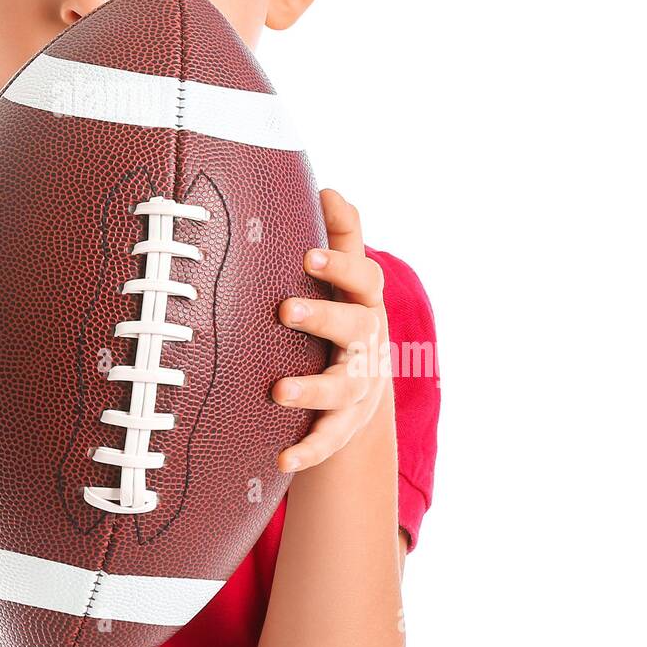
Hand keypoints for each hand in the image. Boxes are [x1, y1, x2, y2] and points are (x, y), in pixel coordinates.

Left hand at [272, 189, 390, 471]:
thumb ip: (342, 236)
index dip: (340, 266)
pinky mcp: (345, 424)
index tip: (306, 255)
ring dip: (312, 388)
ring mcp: (359, 386)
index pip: (364, 279)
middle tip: (285, 309)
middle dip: (323, 318)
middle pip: (355, 329)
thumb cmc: (343, 314)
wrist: (361, 387)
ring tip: (278, 391)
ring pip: (342, 389)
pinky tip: (282, 459)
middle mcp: (368, 343)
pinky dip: (308, 451)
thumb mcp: (347, 279)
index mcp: (365, 302)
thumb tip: (329, 187)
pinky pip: (328, 440)